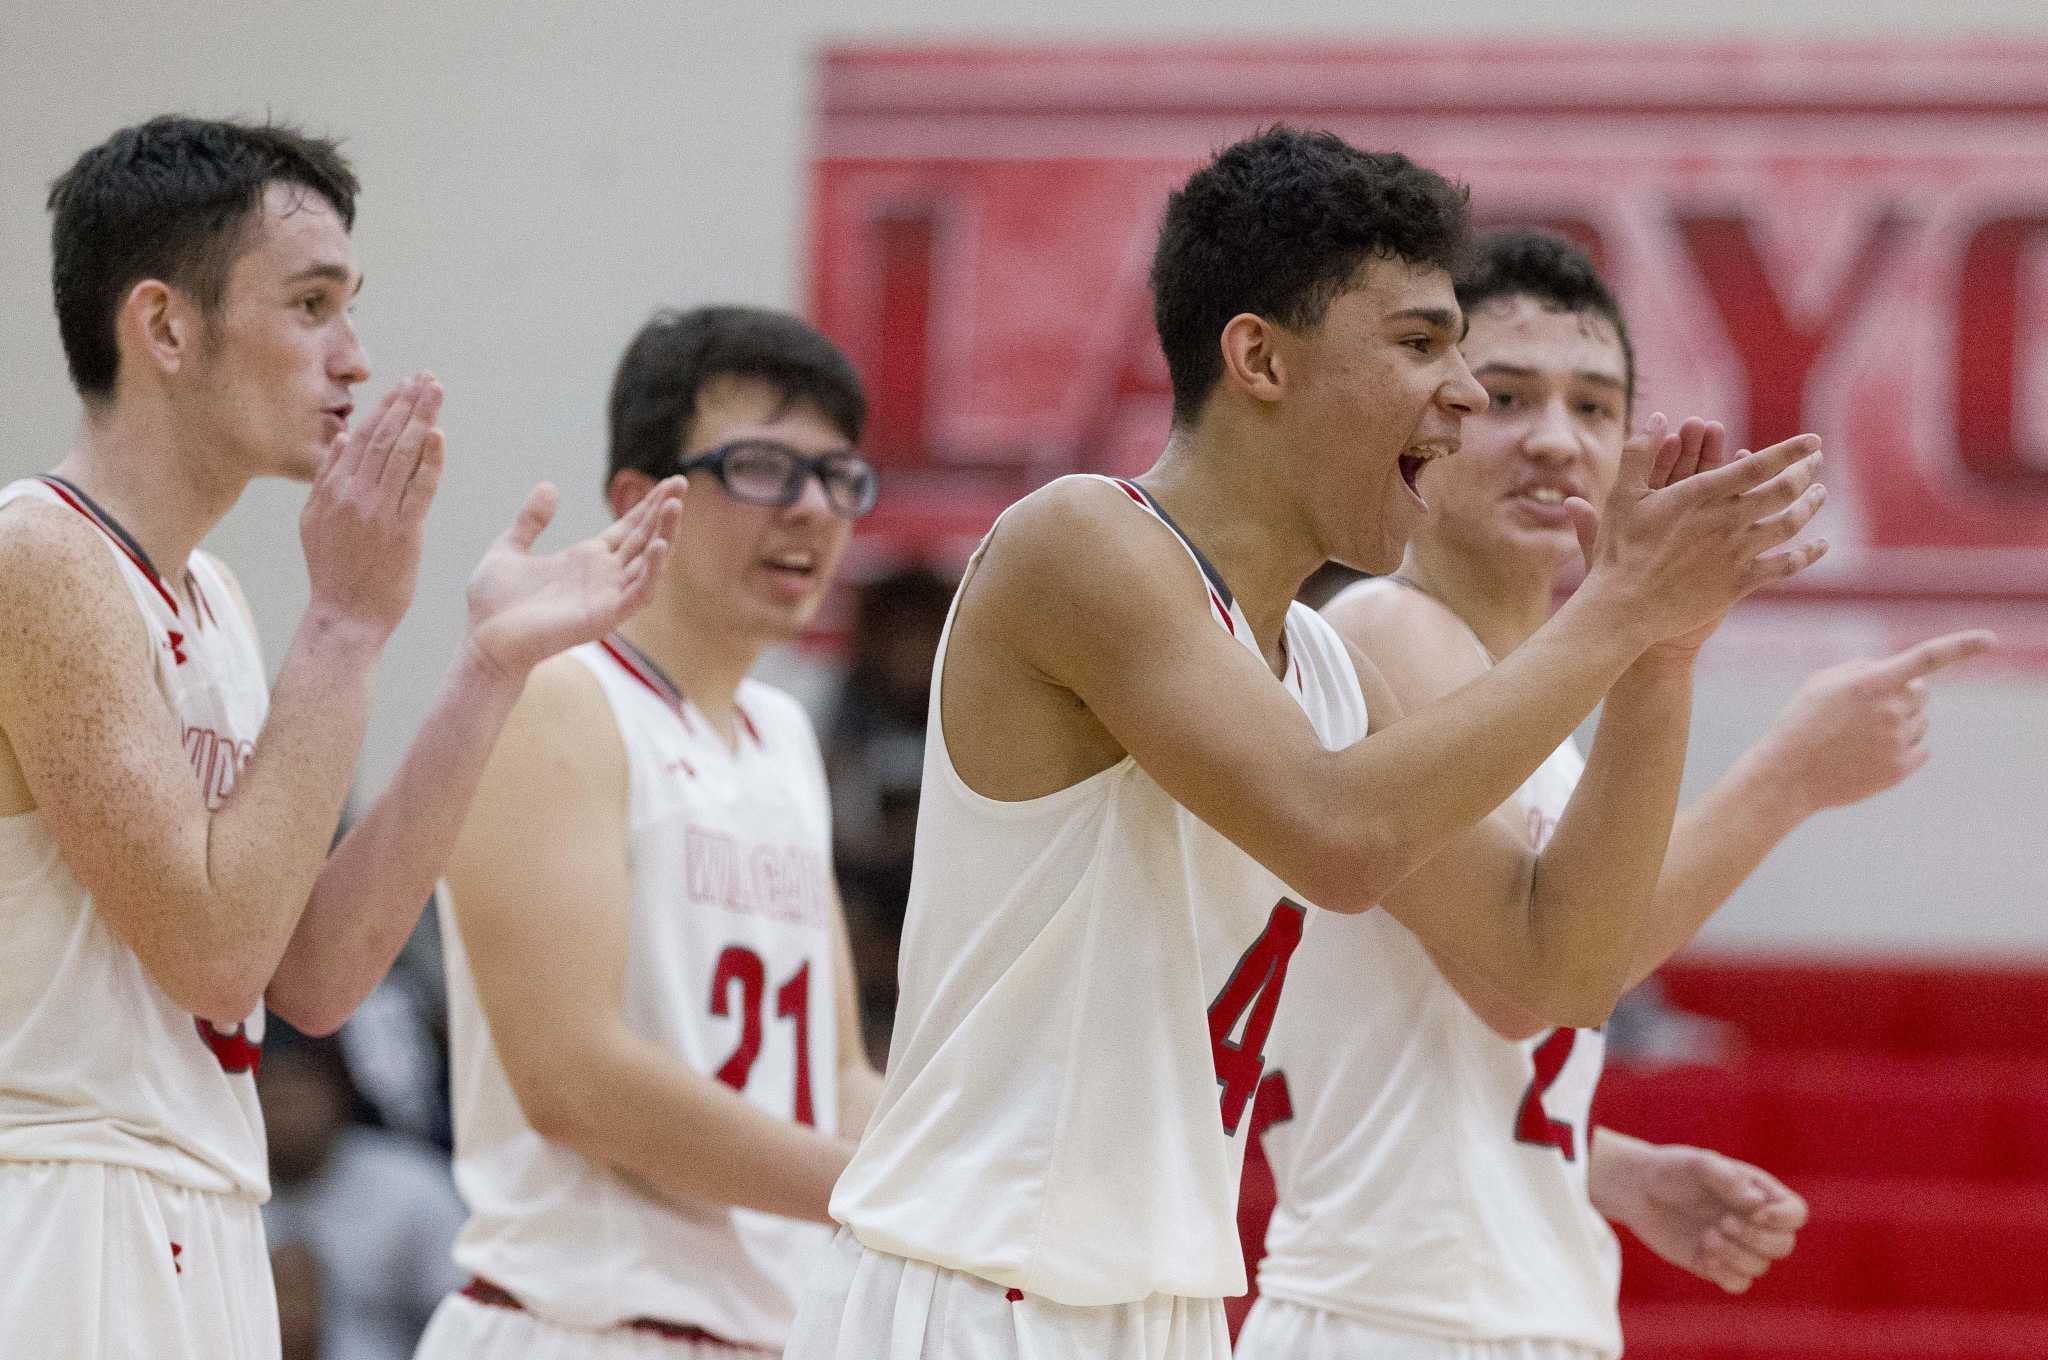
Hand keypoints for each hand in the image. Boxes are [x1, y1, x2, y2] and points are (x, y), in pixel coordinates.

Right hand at [300, 374, 445, 640]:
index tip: (405, 384)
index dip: (386, 407)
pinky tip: (438, 434)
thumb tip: (343, 437)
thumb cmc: (333, 571)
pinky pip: (420, 490)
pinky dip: (429, 460)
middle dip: (407, 402)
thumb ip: (327, 477)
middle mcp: (355, 495)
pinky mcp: (403, 533)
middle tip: (427, 376)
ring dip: (421, 419)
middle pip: (385, 438)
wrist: (344, 615)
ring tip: (435, 391)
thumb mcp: (315, 521)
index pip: (364, 436)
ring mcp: (379, 513)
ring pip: (402, 455)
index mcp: (333, 489)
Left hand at [463, 476, 684, 679]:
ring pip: (649, 563)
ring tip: (674, 507)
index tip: (669, 482)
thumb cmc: (493, 603)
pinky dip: (652, 571)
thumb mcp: (510, 548)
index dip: (648, 505)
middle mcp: (603, 577)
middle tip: (681, 483)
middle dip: (664, 512)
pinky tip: (658, 546)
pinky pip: (638, 593)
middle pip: (644, 538)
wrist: (482, 639)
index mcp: (586, 559)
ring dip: (665, 535)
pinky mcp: (604, 617)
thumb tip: (549, 486)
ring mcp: (607, 597)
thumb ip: (531, 520)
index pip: (628, 528)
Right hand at [1575, 415, 1827, 650]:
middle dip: (1807, 471)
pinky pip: (1785, 565)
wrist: (1624, 606)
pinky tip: (1820, 546)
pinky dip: (1808, 554)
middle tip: (1816, 461)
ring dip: (1811, 506)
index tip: (1813, 440)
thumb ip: (1639, 453)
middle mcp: (1727, 519)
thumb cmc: (1620, 550)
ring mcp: (1737, 551)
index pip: (1760, 465)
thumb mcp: (1622, 495)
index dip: (1791, 450)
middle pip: (1784, 489)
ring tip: (1820, 494)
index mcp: (1702, 495)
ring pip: (1790, 523)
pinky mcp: (1739, 581)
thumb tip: (1656, 416)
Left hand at [1604, 1141, 1806, 1292]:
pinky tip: (1704, 1255)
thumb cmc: (1671, 1170)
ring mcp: (1736, 1246)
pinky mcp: (1716, 1264)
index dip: (1783, 1218)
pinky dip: (1725, 1274)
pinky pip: (1738, 1284)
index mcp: (1758, 1193)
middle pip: (1784, 1245)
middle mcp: (1753, 1222)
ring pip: (1760, 1267)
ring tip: (1707, 1235)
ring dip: (1735, 1256)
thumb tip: (1756, 1203)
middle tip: (1722, 1222)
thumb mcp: (1695, 1164)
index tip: (1755, 1213)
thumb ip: (1726, 1178)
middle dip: (1756, 1239)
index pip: (1795, 1213)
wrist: (1637, 1190)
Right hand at [1757, 630, 1996, 813]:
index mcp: (1871, 682)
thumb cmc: (1801, 723)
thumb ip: (1863, 669)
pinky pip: (1921, 748)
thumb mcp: (1821, 682)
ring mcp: (1898, 740)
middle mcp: (1891, 709)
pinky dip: (1903, 747)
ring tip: (1859, 737)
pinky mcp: (1901, 767)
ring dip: (1899, 723)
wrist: (1788, 775)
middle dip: (1902, 695)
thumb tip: (1892, 670)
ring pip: (1920, 721)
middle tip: (1868, 709)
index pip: (1926, 657)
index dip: (1962, 645)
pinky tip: (1871, 754)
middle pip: (1921, 692)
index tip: (1990, 639)